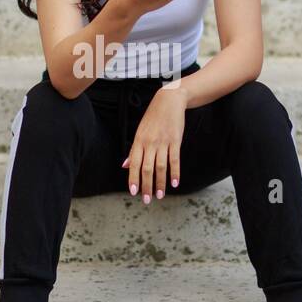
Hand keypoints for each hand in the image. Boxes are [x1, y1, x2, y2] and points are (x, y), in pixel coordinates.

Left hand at [121, 87, 187, 203]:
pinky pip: (174, 159)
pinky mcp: (175, 140)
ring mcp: (163, 142)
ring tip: (160, 195)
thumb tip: (125, 165)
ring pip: (160, 166)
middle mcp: (149, 143)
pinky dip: (175, 172)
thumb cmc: (153, 118)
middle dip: (146, 186)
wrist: (169, 101)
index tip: (133, 192)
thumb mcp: (140, 132)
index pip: (134, 164)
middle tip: (147, 200)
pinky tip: (175, 183)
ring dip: (160, 183)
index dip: (133, 179)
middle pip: (146, 168)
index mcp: (138, 141)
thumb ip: (133, 150)